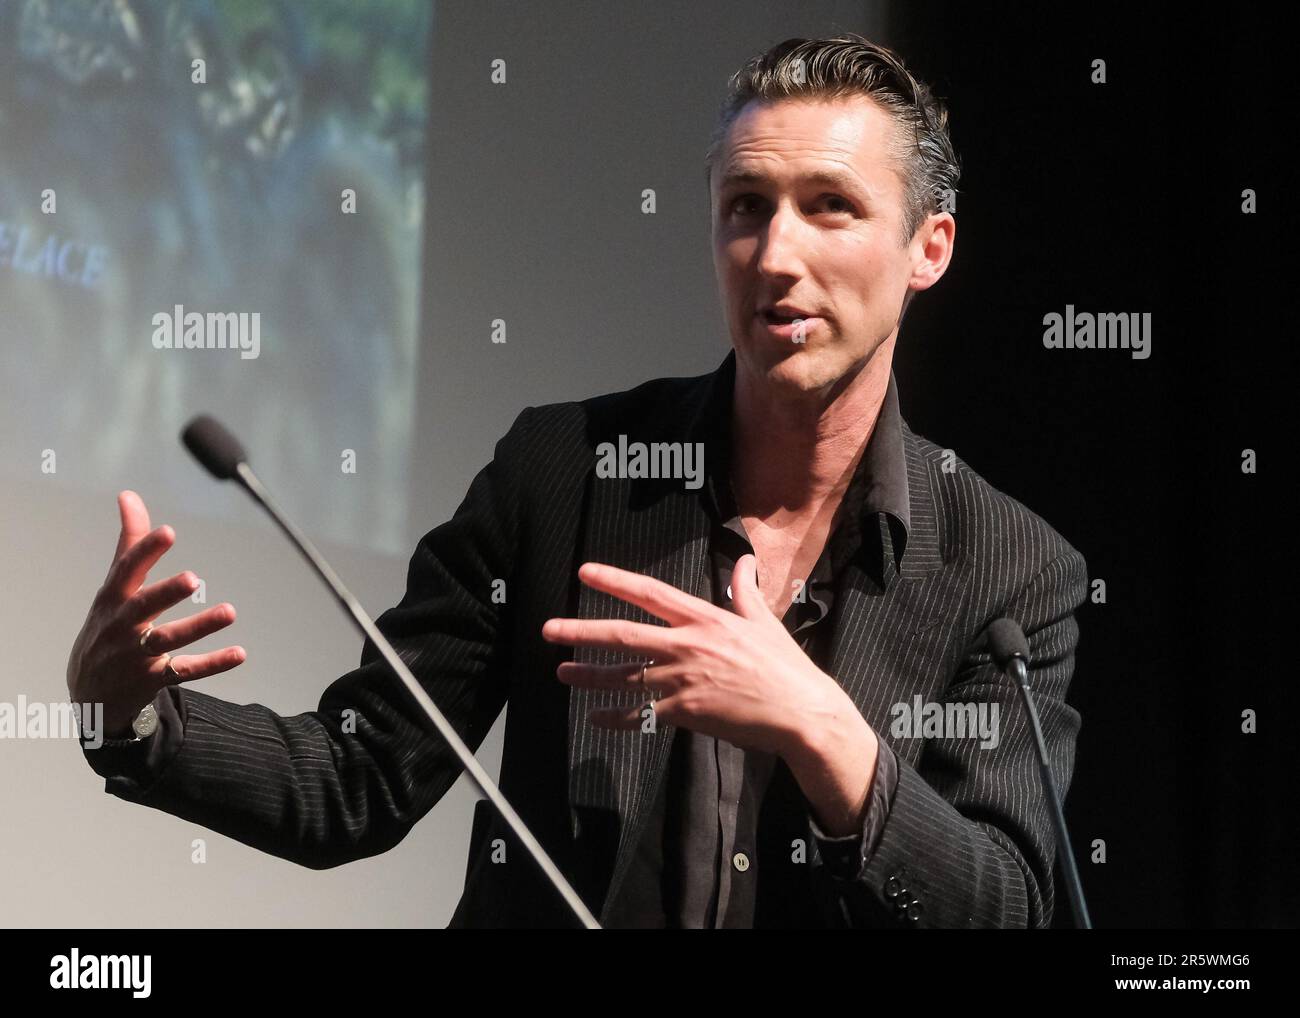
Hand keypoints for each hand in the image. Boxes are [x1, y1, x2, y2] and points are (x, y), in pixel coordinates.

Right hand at [66, 491, 245, 738]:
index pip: (127, 570)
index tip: (168, 532)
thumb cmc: (107, 627)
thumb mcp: (113, 587)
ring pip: (167, 640)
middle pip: (143, 606)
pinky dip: (213, 663)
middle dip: (166, 592)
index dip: (146, 550)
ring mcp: (136, 655)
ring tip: (230, 612)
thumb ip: (129, 543)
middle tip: (194, 578)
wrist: (89, 695)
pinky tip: (240, 653)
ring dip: (198, 626)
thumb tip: (128, 495)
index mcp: (113, 598)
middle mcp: (122, 625)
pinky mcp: (153, 679)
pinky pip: (185, 671)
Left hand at [543, 554, 847, 759]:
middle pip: (623, 634)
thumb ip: (745, 592)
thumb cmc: (784, 667)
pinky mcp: (684, 713)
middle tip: (549, 629)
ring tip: (562, 672)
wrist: (800, 712)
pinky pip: (638, 714)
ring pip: (623, 676)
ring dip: (588, 674)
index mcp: (705, 619)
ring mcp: (683, 680)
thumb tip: (744, 563)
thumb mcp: (764, 622)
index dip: (615, 580)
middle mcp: (687, 645)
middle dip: (581, 630)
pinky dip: (614, 717)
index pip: (650, 593)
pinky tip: (595, 717)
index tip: (585, 572)